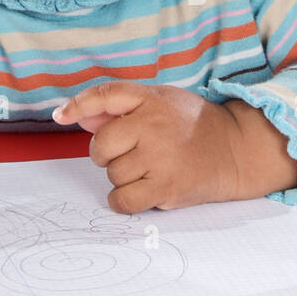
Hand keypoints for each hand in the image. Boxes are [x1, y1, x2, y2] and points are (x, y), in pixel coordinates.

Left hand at [51, 81, 246, 212]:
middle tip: (133, 152)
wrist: (236, 150)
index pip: (105, 95)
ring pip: (112, 175)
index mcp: (151, 98)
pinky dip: (124, 200)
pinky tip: (142, 190)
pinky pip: (122, 200)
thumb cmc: (193, 126)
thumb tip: (75, 116)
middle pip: (100, 146)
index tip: (60, 116)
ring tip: (150, 168)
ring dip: (123, 177)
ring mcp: (160, 157)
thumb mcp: (160, 103)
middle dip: (108, 154)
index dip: (78, 104)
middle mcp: (154, 125)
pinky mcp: (166, 187)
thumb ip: (118, 108)